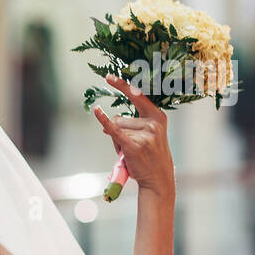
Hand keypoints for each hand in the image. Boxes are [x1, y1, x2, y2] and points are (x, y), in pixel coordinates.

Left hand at [93, 74, 174, 199]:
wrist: (158, 177)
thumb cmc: (150, 154)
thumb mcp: (147, 134)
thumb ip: (130, 123)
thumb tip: (107, 120)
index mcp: (158, 116)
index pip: (137, 96)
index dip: (122, 86)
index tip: (109, 76)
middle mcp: (153, 123)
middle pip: (120, 118)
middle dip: (118, 131)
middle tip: (131, 146)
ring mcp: (145, 134)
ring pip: (116, 128)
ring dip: (116, 141)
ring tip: (130, 152)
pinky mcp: (134, 146)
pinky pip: (114, 130)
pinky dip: (103, 121)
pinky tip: (96, 110)